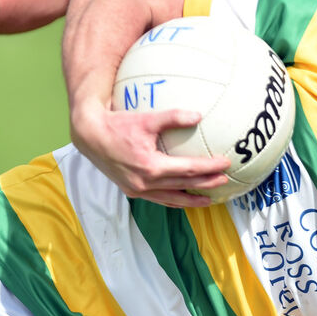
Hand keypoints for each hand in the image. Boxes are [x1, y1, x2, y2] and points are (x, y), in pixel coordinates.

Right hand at [70, 100, 233, 207]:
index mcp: (151, 167)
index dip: (209, 168)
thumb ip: (173, 117)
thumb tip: (198, 115)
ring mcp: (137, 189)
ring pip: (171, 198)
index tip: (226, 164)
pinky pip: (158, 199)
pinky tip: (183, 198)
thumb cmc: (118, 124)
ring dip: (191, 199)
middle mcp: (145, 183)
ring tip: (209, 199)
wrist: (90, 136)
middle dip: (206, 184)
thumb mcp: (146, 118)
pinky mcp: (131, 190)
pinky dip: (173, 200)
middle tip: (225, 180)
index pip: (188, 170)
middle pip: (183, 185)